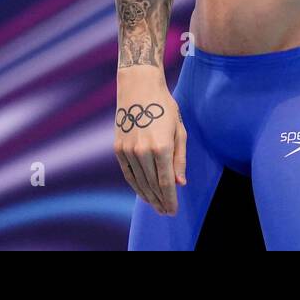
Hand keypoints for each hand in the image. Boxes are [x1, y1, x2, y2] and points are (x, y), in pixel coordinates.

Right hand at [114, 72, 186, 215]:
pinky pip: (128, 173)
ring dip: (148, 196)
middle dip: (160, 200)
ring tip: (156, 206)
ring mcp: (128, 150)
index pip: (166, 182)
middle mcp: (143, 151)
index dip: (170, 198)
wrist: (139, 88)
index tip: (173, 210)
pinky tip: (142, 193)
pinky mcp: (118, 148)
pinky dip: (135, 185)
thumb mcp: (179, 130)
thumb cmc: (164, 107)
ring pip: (139, 181)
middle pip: (152, 185)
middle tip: (166, 212)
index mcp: (162, 146)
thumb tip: (180, 182)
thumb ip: (179, 158)